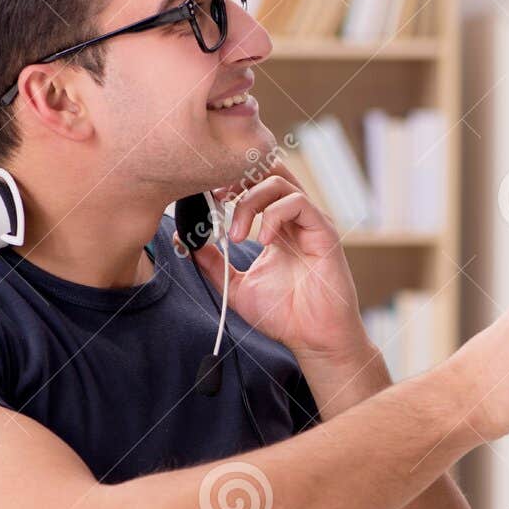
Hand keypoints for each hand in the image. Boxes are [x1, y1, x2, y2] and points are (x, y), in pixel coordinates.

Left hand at [187, 168, 366, 361]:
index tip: (208, 199)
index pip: (255, 183)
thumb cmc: (284, 315)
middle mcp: (294, 219)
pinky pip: (298, 203)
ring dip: (250, 201)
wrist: (313, 338)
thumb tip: (184, 240)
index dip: (230, 182)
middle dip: (239, 178)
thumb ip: (211, 262)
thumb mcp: (236, 286)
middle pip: (269, 169)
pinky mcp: (324, 231)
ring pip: (279, 182)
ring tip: (236, 235)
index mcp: (276, 226)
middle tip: (219, 200)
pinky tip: (261, 241)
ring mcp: (310, 222)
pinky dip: (273, 215)